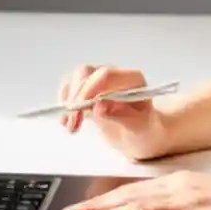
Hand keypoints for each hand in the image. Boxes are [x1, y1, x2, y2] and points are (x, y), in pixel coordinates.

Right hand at [57, 64, 171, 160]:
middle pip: (86, 73)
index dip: (89, 89)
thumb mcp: (140, 129)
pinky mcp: (89, 90)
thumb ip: (122, 117)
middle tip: (73, 123)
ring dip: (68, 102)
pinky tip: (66, 121)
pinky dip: (66, 105)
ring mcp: (100, 81)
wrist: (141, 136)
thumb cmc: (145, 131)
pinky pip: (71, 90)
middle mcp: (115, 75)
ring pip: (75, 80)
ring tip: (69, 126)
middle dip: (75, 97)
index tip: (78, 110)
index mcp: (133, 79)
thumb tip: (98, 107)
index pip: (106, 74)